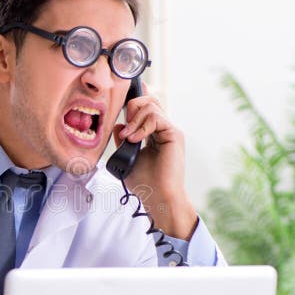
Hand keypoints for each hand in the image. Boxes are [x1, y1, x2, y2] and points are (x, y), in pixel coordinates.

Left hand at [112, 83, 197, 239]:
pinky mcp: (174, 134)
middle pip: (150, 100)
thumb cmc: (145, 183)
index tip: (126, 97)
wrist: (158, 197)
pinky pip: (156, 118)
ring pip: (151, 106)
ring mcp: (170, 131)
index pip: (147, 108)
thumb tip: (119, 126)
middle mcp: (164, 130)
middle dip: (133, 106)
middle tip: (125, 128)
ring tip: (128, 138)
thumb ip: (123, 140)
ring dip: (134, 120)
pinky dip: (142, 126)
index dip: (137, 98)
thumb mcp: (127, 157)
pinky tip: (135, 140)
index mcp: (154, 134)